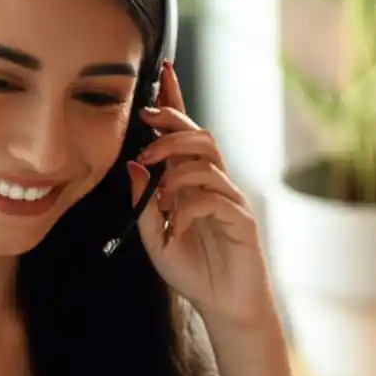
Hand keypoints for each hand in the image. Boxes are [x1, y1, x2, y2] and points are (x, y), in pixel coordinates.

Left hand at [126, 61, 275, 326]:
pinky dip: (187, 209)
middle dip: (171, 126)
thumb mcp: (154, 237)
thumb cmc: (191, 270)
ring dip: (176, 166)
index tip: (163, 69)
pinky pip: (214, 198)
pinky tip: (174, 229)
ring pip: (207, 160)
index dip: (176, 99)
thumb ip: (143, 204)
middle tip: (144, 131)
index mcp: (191, 181)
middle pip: (199, 135)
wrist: (223, 305)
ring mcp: (230, 198)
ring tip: (158, 189)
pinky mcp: (241, 219)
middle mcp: (213, 182)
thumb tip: (133, 167)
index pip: (184, 132)